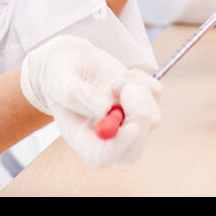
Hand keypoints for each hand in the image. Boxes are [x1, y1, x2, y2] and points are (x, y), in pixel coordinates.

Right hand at [19, 35, 161, 167]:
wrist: (71, 59)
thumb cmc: (59, 72)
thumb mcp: (60, 78)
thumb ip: (77, 95)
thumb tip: (104, 109)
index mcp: (81, 137)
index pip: (103, 156)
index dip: (120, 146)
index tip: (132, 127)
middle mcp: (106, 137)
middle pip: (134, 149)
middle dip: (138, 118)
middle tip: (128, 90)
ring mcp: (126, 122)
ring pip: (151, 118)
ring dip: (137, 92)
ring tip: (115, 81)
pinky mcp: (141, 104)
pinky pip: (156, 95)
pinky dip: (144, 80)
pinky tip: (124, 76)